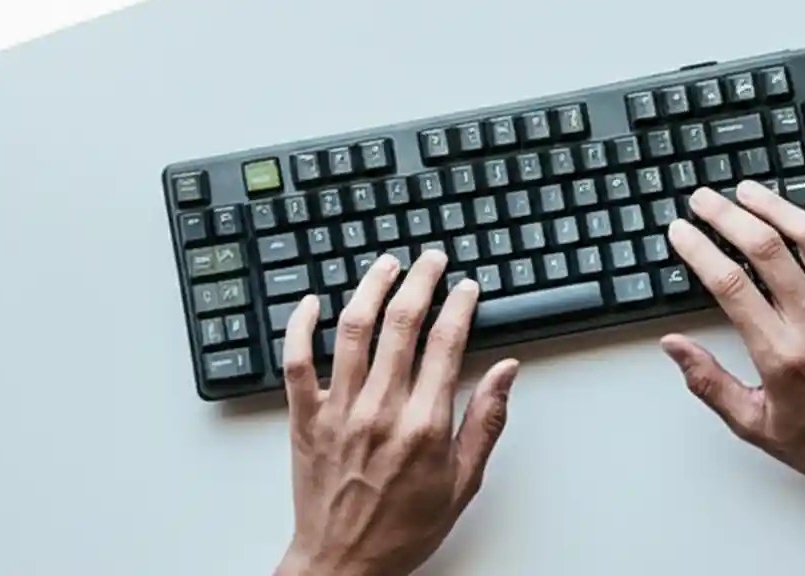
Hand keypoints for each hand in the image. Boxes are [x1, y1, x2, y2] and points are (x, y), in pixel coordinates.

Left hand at [275, 252, 518, 575]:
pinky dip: (301, 326)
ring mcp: (339, 411)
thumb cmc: (403, 528)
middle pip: (402, 323)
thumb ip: (487, 421)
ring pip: (353, 329)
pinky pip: (297, 361)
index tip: (467, 287)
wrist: (343, 563)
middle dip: (421, 281)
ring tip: (386, 264)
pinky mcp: (305, 418)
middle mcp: (380, 409)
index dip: (460, 305)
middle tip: (431, 260)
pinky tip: (313, 303)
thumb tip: (507, 372)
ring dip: (371, 287)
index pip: (446, 343)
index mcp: (424, 425)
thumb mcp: (463, 482)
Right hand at [662, 181, 804, 510]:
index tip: (681, 232)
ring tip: (749, 190)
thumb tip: (673, 346)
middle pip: (767, 250)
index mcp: (781, 355)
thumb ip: (709, 382)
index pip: (730, 285)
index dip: (700, 250)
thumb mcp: (753, 425)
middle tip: (704, 200)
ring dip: (778, 206)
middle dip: (728, 216)